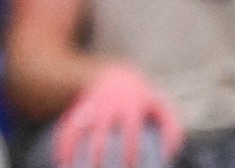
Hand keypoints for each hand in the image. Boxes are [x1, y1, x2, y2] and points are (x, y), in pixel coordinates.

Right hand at [53, 64, 182, 167]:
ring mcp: (89, 109)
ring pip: (78, 130)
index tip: (131, 167)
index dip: (130, 150)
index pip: (129, 130)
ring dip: (73, 150)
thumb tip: (169, 155)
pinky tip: (62, 161)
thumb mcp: (163, 108)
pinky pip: (66, 128)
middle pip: (100, 133)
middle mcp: (107, 106)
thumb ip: (173, 130)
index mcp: (130, 105)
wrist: (116, 76)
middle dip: (99, 156)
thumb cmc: (144, 101)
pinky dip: (61, 144)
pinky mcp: (78, 112)